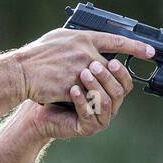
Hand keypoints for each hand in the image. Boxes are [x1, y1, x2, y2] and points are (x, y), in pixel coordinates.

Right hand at [11, 29, 152, 104]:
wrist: (19, 72)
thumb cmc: (36, 56)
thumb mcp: (58, 39)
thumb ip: (79, 41)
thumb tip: (92, 42)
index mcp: (82, 38)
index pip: (116, 40)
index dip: (135, 46)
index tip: (150, 51)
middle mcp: (84, 52)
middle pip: (111, 66)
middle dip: (114, 76)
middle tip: (120, 81)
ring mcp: (79, 69)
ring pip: (102, 83)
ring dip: (101, 89)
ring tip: (100, 93)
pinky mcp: (73, 86)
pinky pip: (88, 95)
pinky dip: (87, 98)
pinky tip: (84, 100)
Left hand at [19, 56, 134, 140]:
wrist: (36, 105)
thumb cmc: (53, 85)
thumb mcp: (72, 65)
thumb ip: (88, 55)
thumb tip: (101, 35)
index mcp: (109, 91)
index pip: (125, 80)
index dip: (122, 71)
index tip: (119, 58)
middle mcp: (109, 106)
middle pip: (119, 90)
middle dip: (107, 76)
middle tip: (94, 64)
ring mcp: (99, 118)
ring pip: (106, 102)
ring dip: (95, 87)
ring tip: (82, 74)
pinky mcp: (87, 128)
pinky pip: (89, 114)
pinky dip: (82, 100)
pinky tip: (73, 90)